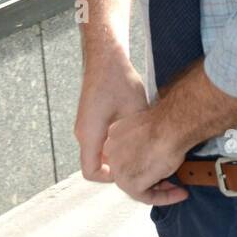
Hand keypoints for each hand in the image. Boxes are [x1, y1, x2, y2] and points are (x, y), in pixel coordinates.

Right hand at [74, 50, 147, 182]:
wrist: (106, 57)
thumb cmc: (118, 80)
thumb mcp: (135, 111)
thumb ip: (138, 135)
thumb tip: (153, 152)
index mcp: (90, 134)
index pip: (91, 172)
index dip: (110, 179)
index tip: (130, 174)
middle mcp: (83, 132)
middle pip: (96, 163)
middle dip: (118, 167)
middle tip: (140, 164)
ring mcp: (85, 125)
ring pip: (99, 151)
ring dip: (117, 154)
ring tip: (139, 149)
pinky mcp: (90, 117)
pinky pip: (100, 139)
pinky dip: (115, 142)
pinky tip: (133, 133)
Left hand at [101, 108, 189, 207]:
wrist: (172, 126)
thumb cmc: (166, 123)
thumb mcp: (149, 130)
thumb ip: (144, 141)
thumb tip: (153, 154)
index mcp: (114, 135)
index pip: (127, 156)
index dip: (146, 163)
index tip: (161, 164)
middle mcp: (112, 153)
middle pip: (132, 172)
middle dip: (152, 178)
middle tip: (172, 180)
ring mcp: (119, 169)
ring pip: (139, 186)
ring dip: (161, 190)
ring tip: (180, 189)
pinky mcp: (131, 184)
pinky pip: (148, 196)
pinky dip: (166, 197)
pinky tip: (180, 193)